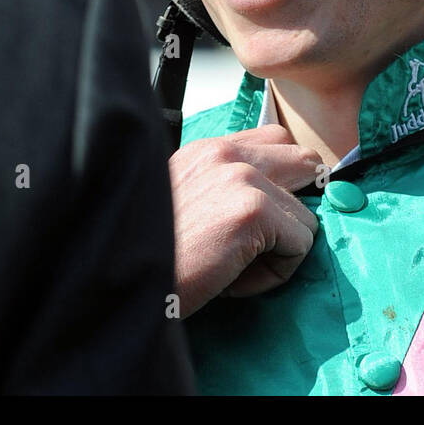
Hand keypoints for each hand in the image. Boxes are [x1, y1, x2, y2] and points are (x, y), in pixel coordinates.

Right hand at [169, 125, 322, 317]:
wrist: (117, 283)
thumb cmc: (152, 258)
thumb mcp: (184, 204)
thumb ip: (223, 188)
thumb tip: (275, 202)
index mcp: (206, 149)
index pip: (277, 141)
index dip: (282, 183)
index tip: (258, 221)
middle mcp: (225, 152)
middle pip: (306, 163)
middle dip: (294, 207)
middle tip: (256, 245)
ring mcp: (241, 177)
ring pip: (306, 215)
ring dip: (279, 249)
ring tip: (232, 268)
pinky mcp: (253, 211)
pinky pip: (302, 243)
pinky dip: (276, 273)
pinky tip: (233, 281)